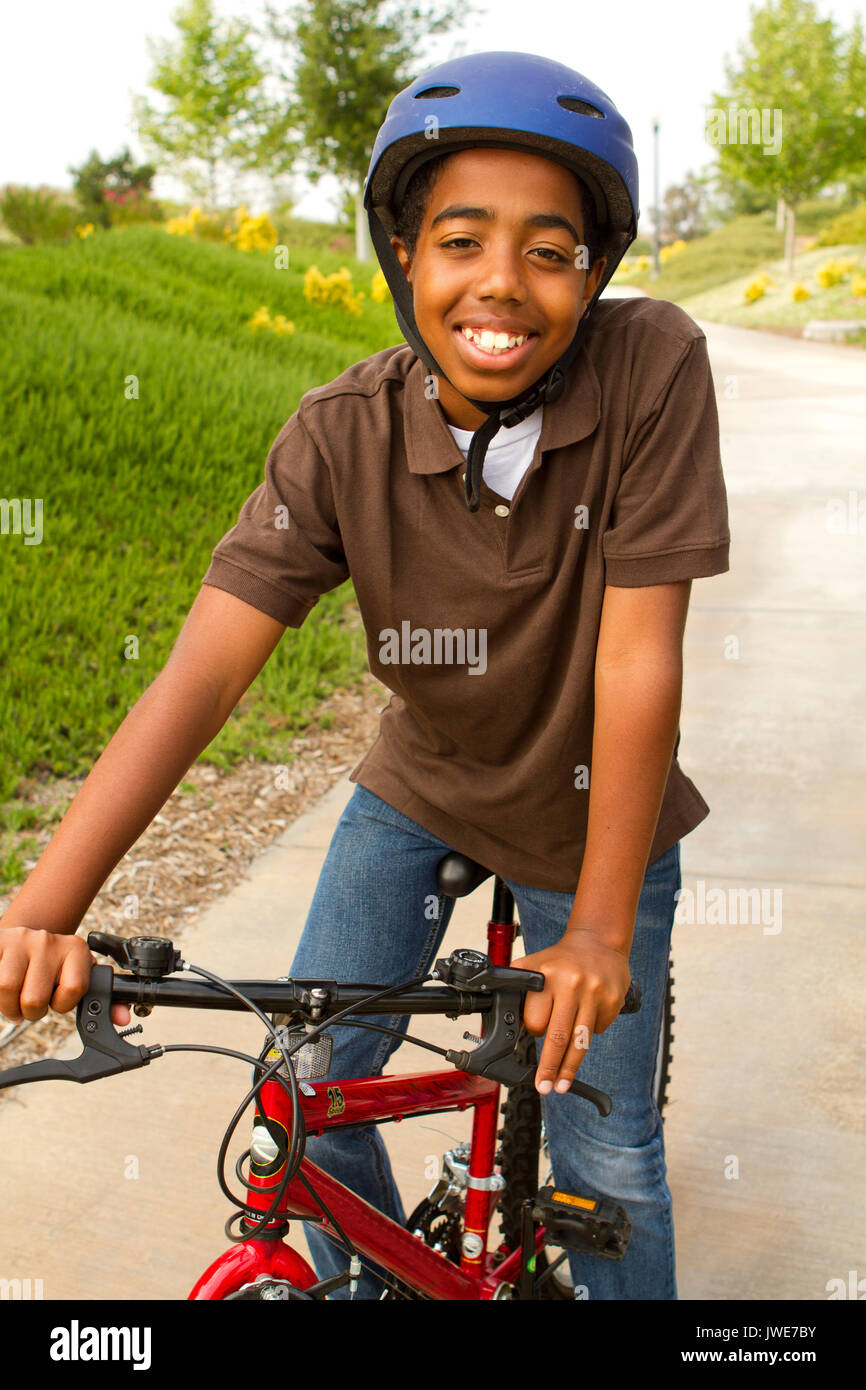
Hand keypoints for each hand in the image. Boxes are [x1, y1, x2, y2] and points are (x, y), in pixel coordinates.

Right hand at [0, 927, 129, 1026]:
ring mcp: (20, 940)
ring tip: (16, 1000)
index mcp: (76, 949)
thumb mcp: (79, 977)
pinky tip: (2, 991)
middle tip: (33, 1004)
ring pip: (8, 989)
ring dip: (9, 1006)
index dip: (62, 1004)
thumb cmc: (54, 968)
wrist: (24, 941)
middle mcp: (48, 940)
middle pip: (35, 998)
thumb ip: (105, 1001)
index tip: (57, 1000)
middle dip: (32, 1012)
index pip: (74, 989)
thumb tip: (122, 1019)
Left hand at [511, 930, 630, 1094]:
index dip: (533, 1031)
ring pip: (580, 1041)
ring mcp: (595, 994)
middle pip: (558, 1036)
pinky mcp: (613, 1001)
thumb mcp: (534, 964)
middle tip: (543, 1086)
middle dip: (549, 1066)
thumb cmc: (562, 958)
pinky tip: (587, 1023)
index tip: (534, 1035)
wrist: (599, 942)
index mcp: (547, 975)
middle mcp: (572, 984)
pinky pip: (598, 1030)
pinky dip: (590, 1034)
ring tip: (561, 1085)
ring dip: (569, 1068)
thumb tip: (510, 1024)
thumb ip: (518, 989)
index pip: (536, 1019)